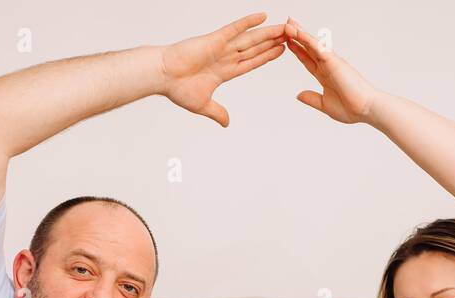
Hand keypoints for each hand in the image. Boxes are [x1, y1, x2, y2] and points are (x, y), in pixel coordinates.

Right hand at [160, 13, 286, 125]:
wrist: (162, 76)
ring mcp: (221, 47)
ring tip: (285, 27)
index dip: (267, 56)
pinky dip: (248, 23)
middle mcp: (225, 57)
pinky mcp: (214, 40)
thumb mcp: (203, 105)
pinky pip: (234, 29)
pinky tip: (263, 16)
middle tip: (291, 35)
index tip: (282, 51)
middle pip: (255, 48)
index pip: (251, 62)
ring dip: (268, 33)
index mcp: (224, 71)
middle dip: (273, 42)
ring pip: (250, 39)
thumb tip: (227, 123)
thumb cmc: (177, 88)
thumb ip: (217, 112)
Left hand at [284, 17, 378, 123]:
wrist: (364, 110)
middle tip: (286, 24)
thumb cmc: (350, 108)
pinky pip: (319, 48)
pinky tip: (299, 32)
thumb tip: (298, 95)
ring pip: (313, 44)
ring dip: (300, 33)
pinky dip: (308, 40)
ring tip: (288, 23)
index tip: (288, 41)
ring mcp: (331, 62)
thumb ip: (311, 98)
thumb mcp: (324, 104)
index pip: (308, 59)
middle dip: (297, 36)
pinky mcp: (335, 62)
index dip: (297, 50)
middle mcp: (328, 65)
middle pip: (309, 47)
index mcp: (325, 75)